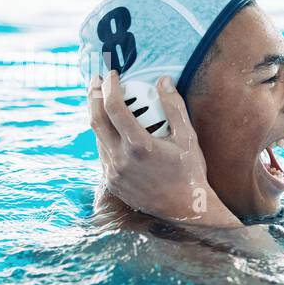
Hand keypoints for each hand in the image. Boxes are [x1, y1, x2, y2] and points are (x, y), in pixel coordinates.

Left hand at [89, 71, 239, 227]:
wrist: (185, 210)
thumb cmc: (190, 173)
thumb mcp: (188, 139)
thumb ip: (174, 107)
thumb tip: (163, 81)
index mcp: (139, 146)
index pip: (114, 107)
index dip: (110, 86)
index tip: (112, 74)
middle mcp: (121, 159)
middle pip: (96, 119)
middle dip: (94, 96)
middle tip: (98, 82)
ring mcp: (113, 173)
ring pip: (97, 137)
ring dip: (99, 117)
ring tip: (106, 104)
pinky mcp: (112, 183)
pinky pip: (103, 154)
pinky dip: (106, 138)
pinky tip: (115, 132)